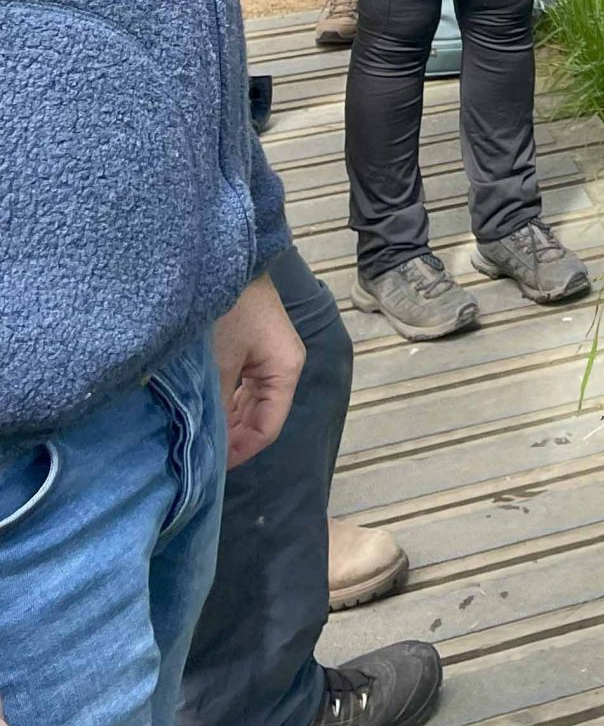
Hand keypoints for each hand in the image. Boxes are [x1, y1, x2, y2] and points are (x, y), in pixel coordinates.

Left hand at [211, 273, 304, 469]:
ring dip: (226, 418)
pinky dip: (224, 399)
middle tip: (197, 453)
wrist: (223, 258)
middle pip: (260, 416)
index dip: (239, 453)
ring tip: (195, 432)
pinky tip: (202, 405)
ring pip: (249, 401)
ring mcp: (266, 353)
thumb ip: (216, 406)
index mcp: (285, 370)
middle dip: (231, 437)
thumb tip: (206, 444)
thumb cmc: (228, 308)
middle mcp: (281, 364)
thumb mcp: (219, 362)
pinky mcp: (250, 343)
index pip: (267, 429)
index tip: (208, 468)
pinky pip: (240, 384)